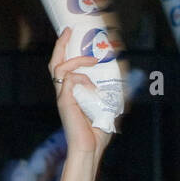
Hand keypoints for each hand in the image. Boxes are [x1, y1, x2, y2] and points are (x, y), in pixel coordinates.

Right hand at [48, 28, 109, 156]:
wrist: (90, 148)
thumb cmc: (97, 132)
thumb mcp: (107, 108)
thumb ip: (110, 94)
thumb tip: (125, 82)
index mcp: (70, 92)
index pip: (63, 67)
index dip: (64, 50)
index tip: (70, 35)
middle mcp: (63, 92)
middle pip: (54, 63)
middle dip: (60, 45)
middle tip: (68, 31)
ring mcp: (63, 96)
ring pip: (60, 68)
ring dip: (77, 62)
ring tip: (93, 61)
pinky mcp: (65, 102)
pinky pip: (70, 80)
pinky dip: (83, 80)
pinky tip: (93, 89)